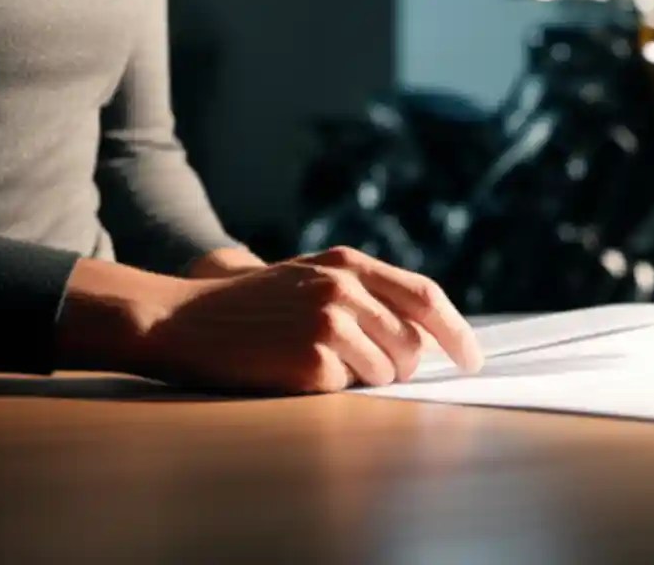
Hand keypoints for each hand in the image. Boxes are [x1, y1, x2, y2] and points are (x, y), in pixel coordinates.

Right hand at [58, 248, 481, 393]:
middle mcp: (345, 287)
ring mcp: (329, 322)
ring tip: (317, 363)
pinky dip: (330, 389)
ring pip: (387, 371)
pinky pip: (348, 389)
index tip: (472, 358)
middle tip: (362, 368)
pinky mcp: (312, 360)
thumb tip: (424, 335)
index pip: (425, 296)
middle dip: (400, 366)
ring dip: (364, 379)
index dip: (456, 331)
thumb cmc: (250, 306)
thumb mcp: (309, 278)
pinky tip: (294, 372)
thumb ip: (365, 294)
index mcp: (348, 264)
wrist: (181, 320)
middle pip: (412, 343)